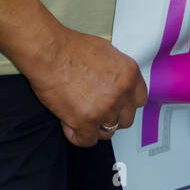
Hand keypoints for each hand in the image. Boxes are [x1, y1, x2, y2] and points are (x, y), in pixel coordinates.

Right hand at [22, 28, 147, 147]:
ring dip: (95, 127)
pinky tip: (68, 125)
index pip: (139, 100)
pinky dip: (77, 136)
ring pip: (108, 132)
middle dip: (112, 117)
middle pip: (126, 119)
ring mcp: (105, 109)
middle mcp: (122, 93)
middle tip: (96, 111)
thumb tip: (114, 81)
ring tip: (78, 116)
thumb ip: (116, 71)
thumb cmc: (71, 48)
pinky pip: (88, 141)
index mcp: (129, 74)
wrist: (49, 53)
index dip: (126, 104)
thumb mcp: (105, 51)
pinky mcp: (86, 121)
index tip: (116, 105)